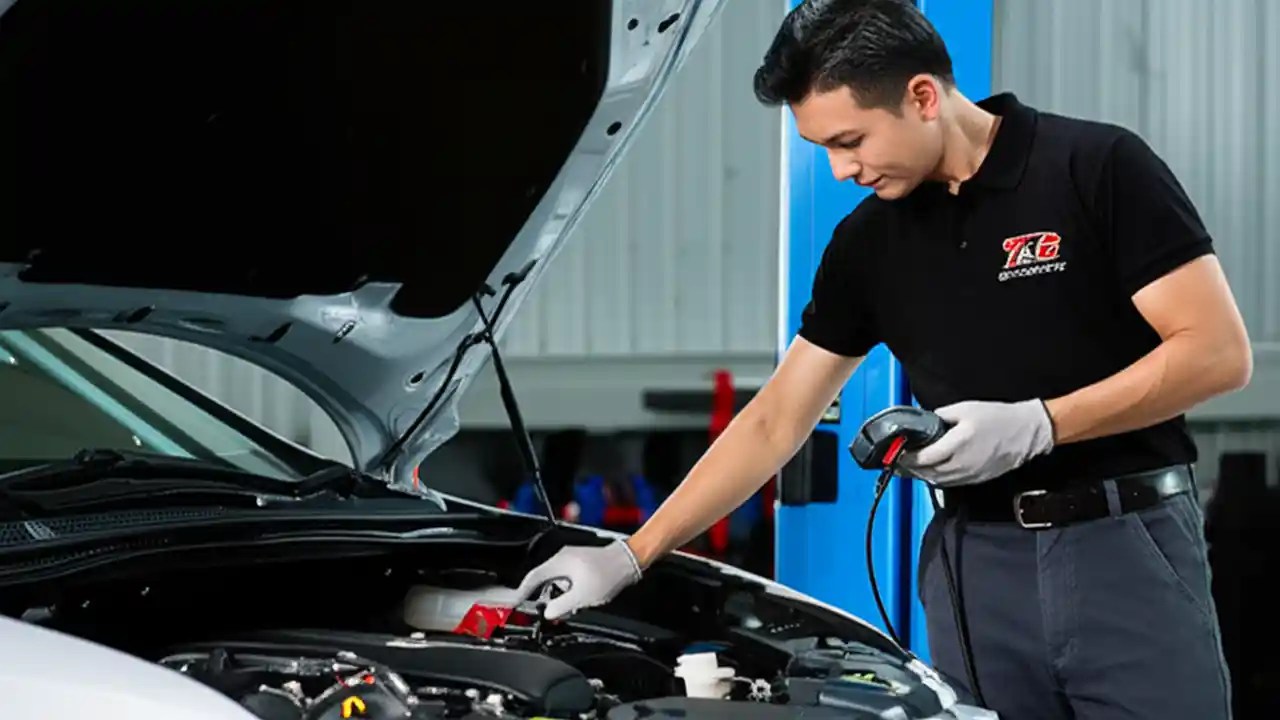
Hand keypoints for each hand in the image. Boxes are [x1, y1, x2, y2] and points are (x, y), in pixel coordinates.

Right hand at [514, 539, 642, 619]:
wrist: (629, 560)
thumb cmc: (607, 574)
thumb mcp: (582, 596)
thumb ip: (561, 606)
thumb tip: (548, 612)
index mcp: (558, 563)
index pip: (533, 578)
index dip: (522, 592)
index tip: (515, 602)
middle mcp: (563, 558)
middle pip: (545, 581)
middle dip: (548, 598)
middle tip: (552, 612)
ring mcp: (573, 559)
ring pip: (559, 581)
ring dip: (562, 596)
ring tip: (575, 606)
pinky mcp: (582, 563)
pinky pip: (569, 579)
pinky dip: (571, 591)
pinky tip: (582, 598)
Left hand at [897, 399, 1054, 486]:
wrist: (1027, 433)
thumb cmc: (997, 417)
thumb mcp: (965, 409)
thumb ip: (941, 416)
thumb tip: (924, 423)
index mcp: (958, 444)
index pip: (925, 457)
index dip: (907, 457)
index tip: (896, 452)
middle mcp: (962, 463)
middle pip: (927, 472)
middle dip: (909, 468)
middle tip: (896, 461)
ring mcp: (969, 474)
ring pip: (937, 480)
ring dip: (920, 475)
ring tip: (907, 467)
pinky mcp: (976, 479)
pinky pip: (949, 483)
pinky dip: (935, 478)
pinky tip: (929, 470)